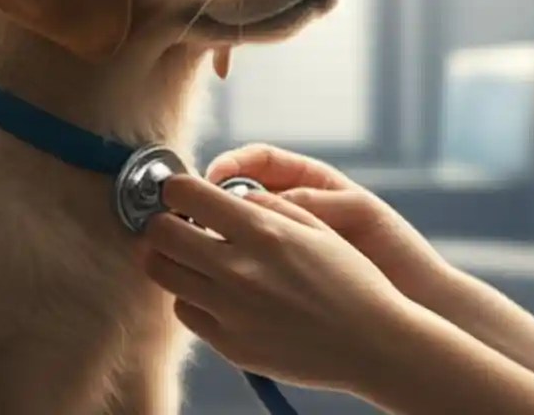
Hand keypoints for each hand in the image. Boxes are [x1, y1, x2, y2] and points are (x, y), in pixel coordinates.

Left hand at [138, 174, 407, 393]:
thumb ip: (269, 206)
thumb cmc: (353, 280)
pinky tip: (216, 291)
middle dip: (163, 222)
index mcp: (263, 231)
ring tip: (192, 257)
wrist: (373, 343)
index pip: (186, 195)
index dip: (176, 189)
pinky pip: (185, 311)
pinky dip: (192, 296)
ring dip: (170, 258)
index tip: (179, 192)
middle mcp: (238, 269)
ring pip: (164, 274)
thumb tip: (228, 196)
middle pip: (161, 234)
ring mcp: (229, 310)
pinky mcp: (228, 343)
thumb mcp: (318, 228)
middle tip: (178, 223)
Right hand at [206, 144, 459, 308]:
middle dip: (209, 199)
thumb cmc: (393, 247)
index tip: (211, 177)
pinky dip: (231, 266)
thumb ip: (315, 201)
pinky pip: (247, 264)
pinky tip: (220, 276)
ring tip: (201, 245)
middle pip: (236, 195)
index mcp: (310, 183)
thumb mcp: (357, 213)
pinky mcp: (282, 276)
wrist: (414, 296)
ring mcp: (285, 244)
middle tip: (189, 213)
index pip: (258, 161)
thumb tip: (263, 198)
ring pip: (235, 232)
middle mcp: (293, 210)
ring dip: (215, 235)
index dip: (231, 164)